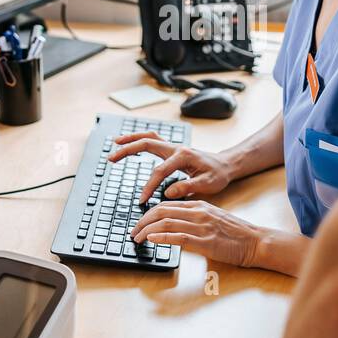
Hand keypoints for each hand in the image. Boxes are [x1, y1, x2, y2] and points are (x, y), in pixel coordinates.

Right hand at [108, 131, 232, 203]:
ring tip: (114, 144)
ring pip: (148, 137)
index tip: (142, 200)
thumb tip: (168, 192)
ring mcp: (173, 146)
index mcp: (183, 156)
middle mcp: (176, 147)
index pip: (159, 171)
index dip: (149, 186)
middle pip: (147, 143)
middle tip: (111, 158)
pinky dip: (138, 139)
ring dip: (130, 139)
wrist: (226, 165)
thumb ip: (188, 187)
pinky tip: (128, 143)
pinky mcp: (171, 149)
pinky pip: (152, 140)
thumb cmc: (218, 175)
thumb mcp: (208, 184)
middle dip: (128, 150)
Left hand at [131, 199, 262, 266]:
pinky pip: (178, 236)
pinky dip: (162, 237)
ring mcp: (202, 227)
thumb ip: (194, 218)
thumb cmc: (235, 233)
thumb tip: (173, 226)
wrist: (255, 241)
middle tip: (133, 232)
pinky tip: (152, 239)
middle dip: (143, 221)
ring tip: (138, 238)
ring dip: (147, 231)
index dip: (148, 214)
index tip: (139, 223)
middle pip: (161, 211)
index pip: (166, 204)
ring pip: (166, 223)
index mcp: (199, 205)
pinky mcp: (206, 242)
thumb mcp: (212, 218)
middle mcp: (198, 212)